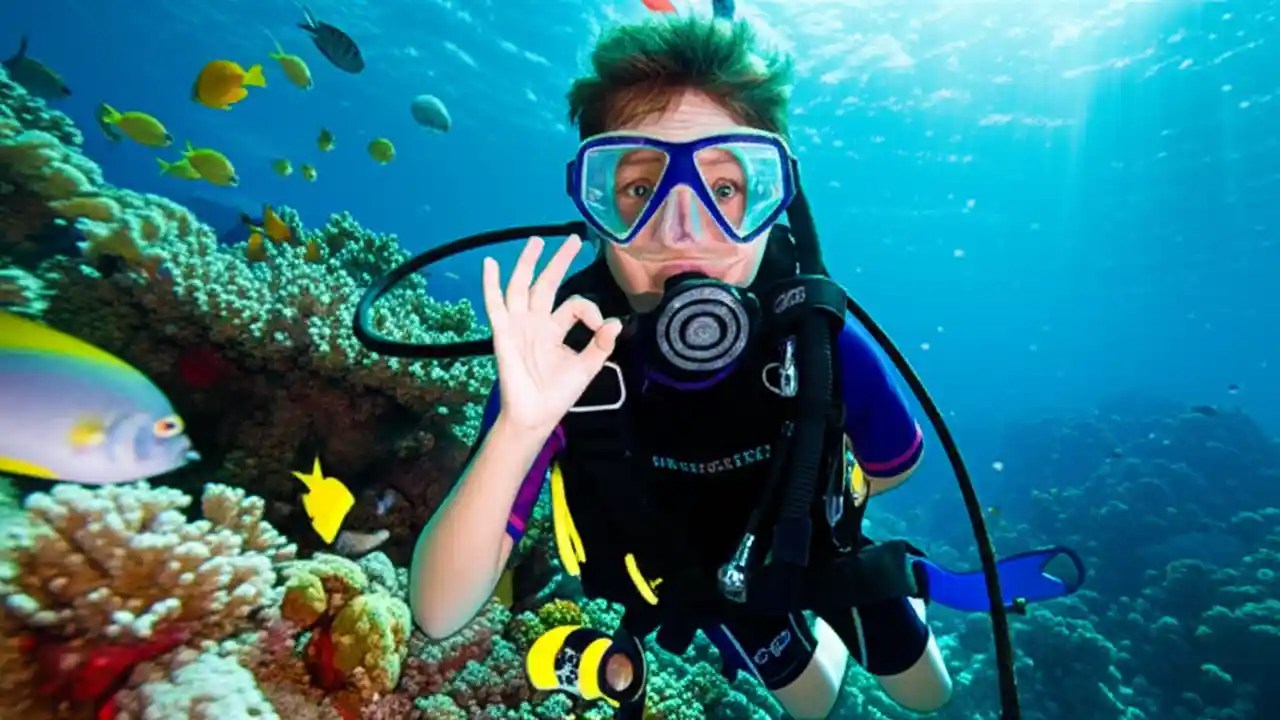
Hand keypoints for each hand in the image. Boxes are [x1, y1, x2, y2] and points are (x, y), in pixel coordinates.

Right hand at [482, 235, 623, 433]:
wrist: (536, 414)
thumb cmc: (558, 394)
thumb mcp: (587, 366)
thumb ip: (600, 344)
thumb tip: (617, 322)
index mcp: (556, 328)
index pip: (575, 304)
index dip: (591, 310)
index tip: (602, 327)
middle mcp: (536, 321)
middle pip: (547, 283)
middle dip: (559, 261)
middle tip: (572, 239)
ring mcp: (519, 325)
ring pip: (522, 286)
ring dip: (528, 263)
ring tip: (536, 241)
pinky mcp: (504, 333)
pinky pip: (495, 305)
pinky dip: (491, 284)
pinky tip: (491, 264)